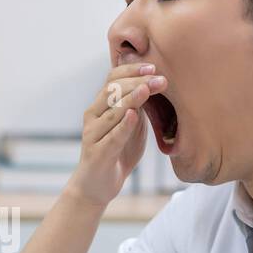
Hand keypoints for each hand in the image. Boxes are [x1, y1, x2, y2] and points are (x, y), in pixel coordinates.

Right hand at [66, 63, 165, 206]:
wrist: (97, 186)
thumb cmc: (117, 152)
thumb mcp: (131, 125)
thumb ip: (138, 106)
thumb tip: (153, 82)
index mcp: (100, 106)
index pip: (112, 79)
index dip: (131, 70)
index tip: (153, 67)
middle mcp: (92, 116)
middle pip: (112, 90)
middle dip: (137, 82)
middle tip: (160, 78)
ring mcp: (92, 135)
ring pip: (112, 111)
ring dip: (132, 98)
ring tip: (148, 89)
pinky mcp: (97, 153)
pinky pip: (111, 137)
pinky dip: (123, 125)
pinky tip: (133, 115)